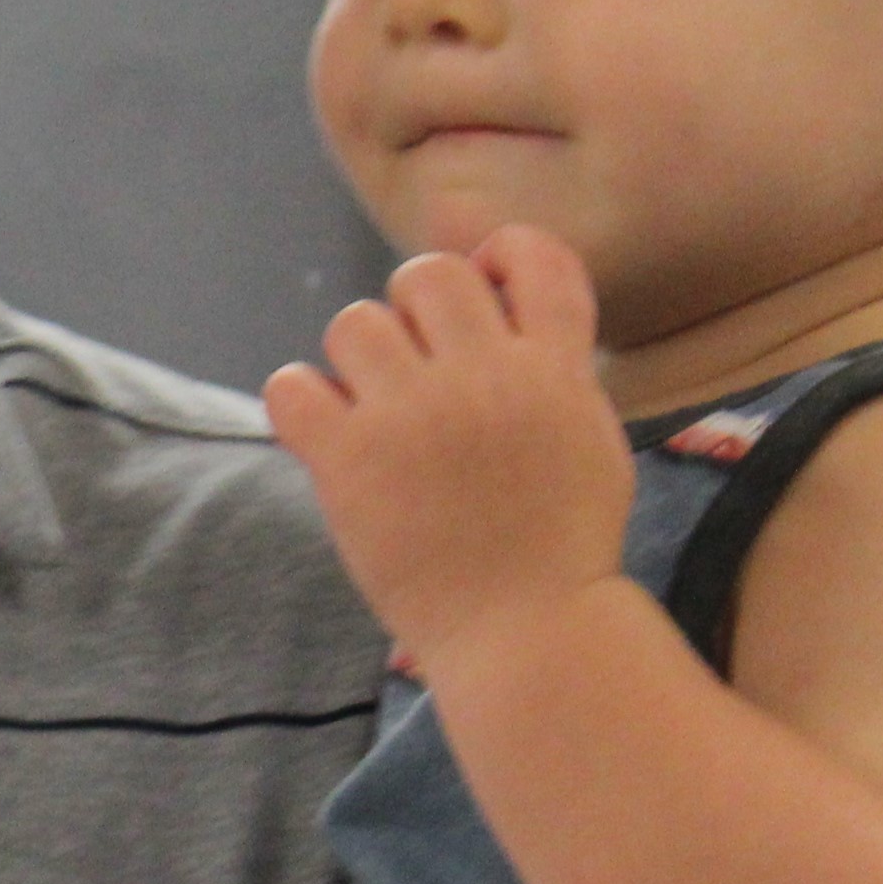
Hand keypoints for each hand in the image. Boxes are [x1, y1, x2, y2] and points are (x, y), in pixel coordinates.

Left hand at [264, 225, 635, 682]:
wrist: (529, 630)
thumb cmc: (562, 541)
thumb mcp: (590, 437)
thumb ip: (552, 366)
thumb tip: (503, 301)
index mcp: (554, 369)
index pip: (533, 253)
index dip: (500, 257)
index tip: (486, 295)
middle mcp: (484, 377)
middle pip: (426, 273)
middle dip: (417, 310)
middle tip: (422, 368)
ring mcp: (412, 416)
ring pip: (354, 322)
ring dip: (359, 360)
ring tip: (379, 412)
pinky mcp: (350, 459)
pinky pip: (291, 385)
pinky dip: (300, 404)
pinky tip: (327, 434)